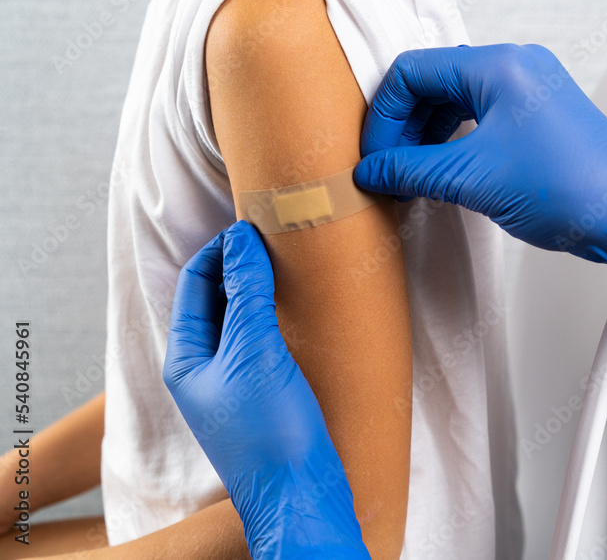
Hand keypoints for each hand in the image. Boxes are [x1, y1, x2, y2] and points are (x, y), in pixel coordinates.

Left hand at [163, 220, 369, 558]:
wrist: (302, 495)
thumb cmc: (271, 433)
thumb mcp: (256, 352)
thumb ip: (248, 293)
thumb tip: (241, 238)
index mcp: (187, 360)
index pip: (195, 284)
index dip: (222, 249)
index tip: (256, 225)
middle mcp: (205, 370)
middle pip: (218, 299)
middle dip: (243, 267)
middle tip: (277, 238)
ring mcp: (235, 384)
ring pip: (244, 320)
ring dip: (263, 291)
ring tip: (293, 265)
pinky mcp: (265, 396)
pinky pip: (266, 342)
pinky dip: (280, 317)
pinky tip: (305, 309)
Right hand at [354, 44, 606, 337]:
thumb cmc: (573, 189)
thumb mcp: (473, 179)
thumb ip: (412, 170)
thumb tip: (373, 171)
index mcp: (500, 66)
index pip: (414, 71)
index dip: (383, 115)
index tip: (374, 156)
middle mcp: (517, 69)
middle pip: (434, 83)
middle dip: (403, 126)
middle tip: (387, 167)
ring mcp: (531, 93)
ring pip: (457, 102)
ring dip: (427, 136)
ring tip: (412, 175)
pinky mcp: (540, 120)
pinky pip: (482, 120)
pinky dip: (455, 143)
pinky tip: (444, 173)